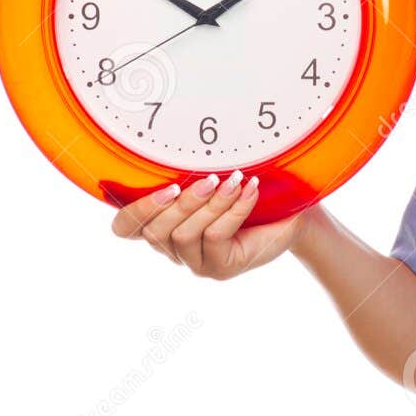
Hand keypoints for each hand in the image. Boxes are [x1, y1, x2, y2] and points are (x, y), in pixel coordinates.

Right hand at [112, 171, 308, 277]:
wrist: (290, 219)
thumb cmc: (247, 196)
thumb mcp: (213, 183)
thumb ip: (188, 175)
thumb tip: (171, 147)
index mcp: (162, 227)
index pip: (125, 229)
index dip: (135, 210)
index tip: (167, 187)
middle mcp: (173, 250)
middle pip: (155, 231)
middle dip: (180, 201)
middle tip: (208, 178)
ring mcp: (196, 262)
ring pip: (184, 234)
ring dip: (208, 204)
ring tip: (233, 180)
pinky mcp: (220, 268)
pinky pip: (215, 237)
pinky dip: (232, 210)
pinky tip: (249, 190)